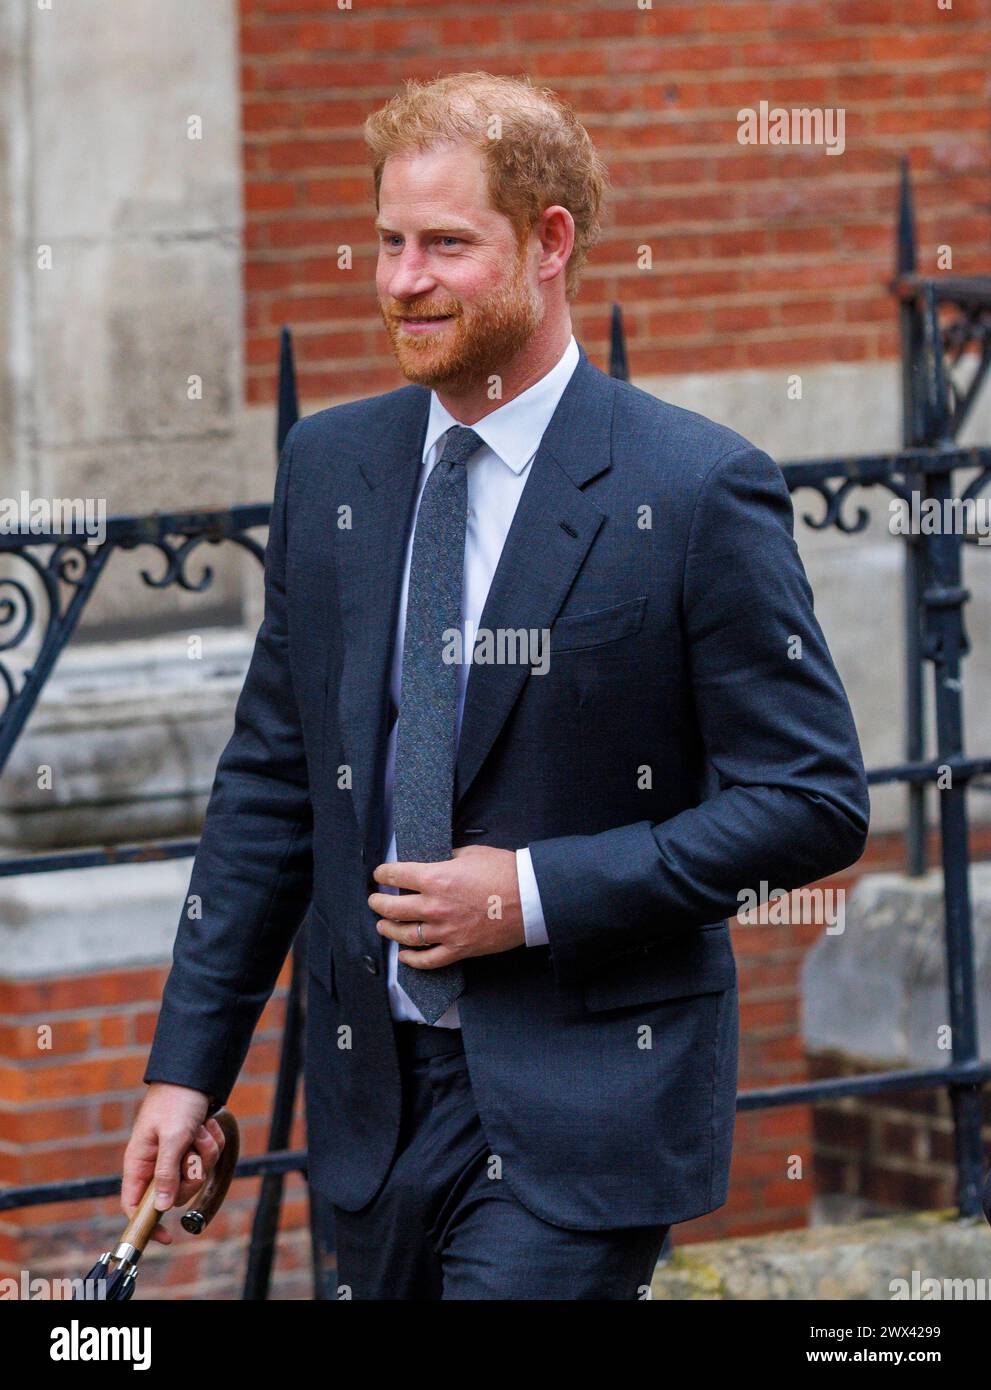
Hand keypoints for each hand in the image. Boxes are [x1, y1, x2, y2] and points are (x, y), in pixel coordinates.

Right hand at [121, 1084, 225, 1245]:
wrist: (195, 1074)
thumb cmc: (175, 1101)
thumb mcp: (171, 1137)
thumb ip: (166, 1172)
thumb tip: (163, 1208)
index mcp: (139, 1162)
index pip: (134, 1205)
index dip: (147, 1224)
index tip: (166, 1237)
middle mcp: (155, 1162)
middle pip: (175, 1193)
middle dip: (191, 1174)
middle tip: (193, 1152)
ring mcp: (176, 1154)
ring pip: (196, 1174)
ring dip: (204, 1152)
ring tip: (199, 1129)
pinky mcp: (193, 1145)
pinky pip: (208, 1157)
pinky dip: (211, 1141)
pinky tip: (207, 1124)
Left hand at [369, 845, 524, 969]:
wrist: (530, 898)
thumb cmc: (504, 871)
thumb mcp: (471, 853)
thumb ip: (447, 859)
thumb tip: (436, 862)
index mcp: (435, 878)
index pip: (396, 875)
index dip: (383, 874)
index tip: (380, 874)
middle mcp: (434, 906)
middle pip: (392, 908)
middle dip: (378, 903)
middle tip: (374, 900)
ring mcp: (445, 931)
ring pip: (405, 935)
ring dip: (389, 930)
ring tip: (383, 926)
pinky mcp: (458, 949)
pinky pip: (428, 960)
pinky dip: (413, 960)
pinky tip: (404, 956)